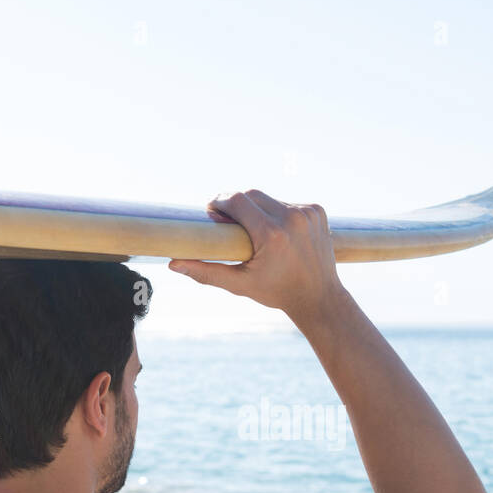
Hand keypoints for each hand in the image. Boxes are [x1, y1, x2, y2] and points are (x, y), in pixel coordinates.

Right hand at [168, 190, 348, 325]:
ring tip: (252, 228)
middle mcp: (292, 219)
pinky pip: (288, 203)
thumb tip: (174, 263)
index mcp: (272, 235)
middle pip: (252, 194)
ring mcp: (307, 213)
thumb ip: (206, 272)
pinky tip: (276, 230)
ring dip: (258, 208)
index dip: (221, 202)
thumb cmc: (277, 292)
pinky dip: (278, 212)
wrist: (319, 298)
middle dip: (237, 204)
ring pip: (270, 198)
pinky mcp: (317, 211)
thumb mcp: (240, 284)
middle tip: (227, 219)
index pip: (238, 200)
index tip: (212, 211)